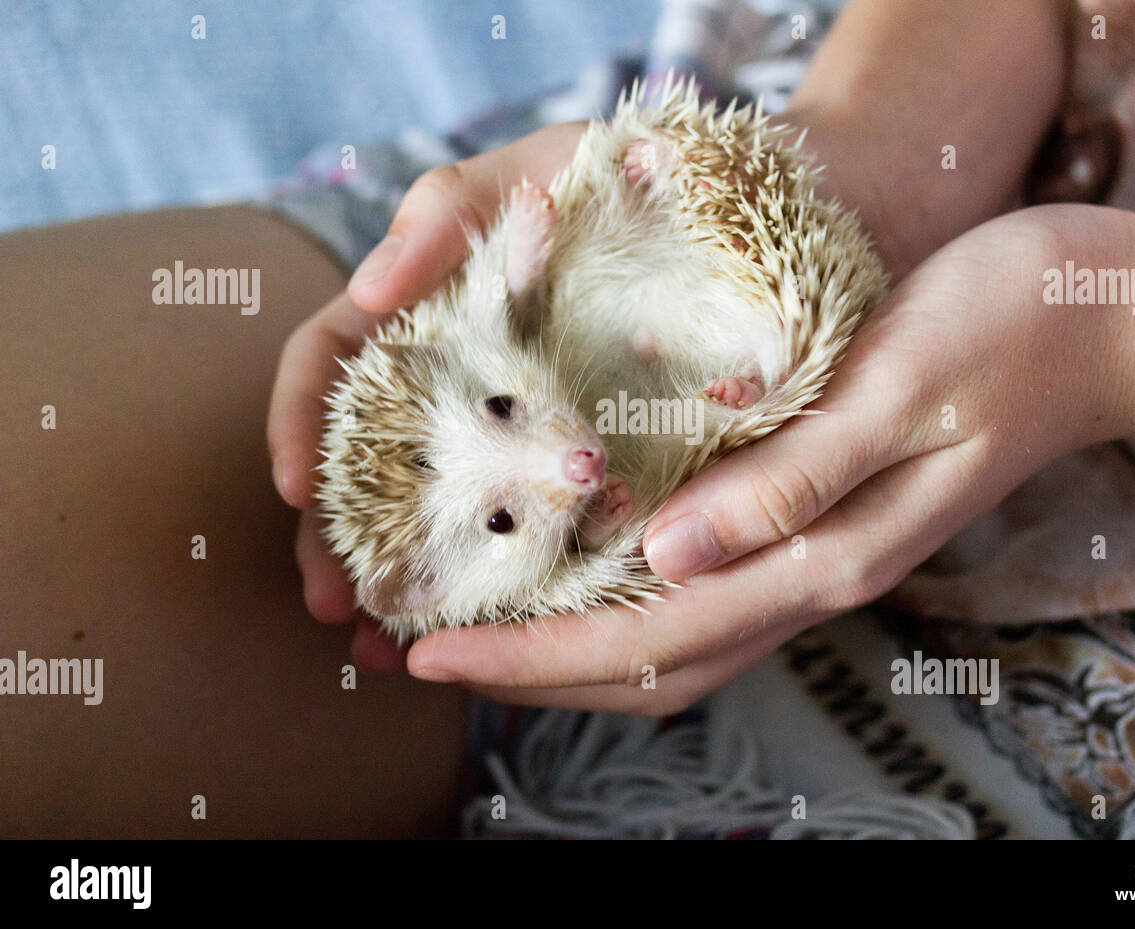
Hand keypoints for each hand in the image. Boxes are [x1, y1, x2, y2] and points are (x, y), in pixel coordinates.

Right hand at [266, 121, 587, 667]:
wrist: (730, 214)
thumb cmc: (615, 181)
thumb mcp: (529, 176)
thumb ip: (448, 213)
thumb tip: (369, 289)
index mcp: (420, 309)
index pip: (330, 366)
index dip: (299, 424)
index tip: (293, 487)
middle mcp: (452, 379)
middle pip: (364, 464)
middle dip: (336, 537)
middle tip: (331, 604)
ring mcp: (507, 429)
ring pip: (433, 513)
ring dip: (398, 580)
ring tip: (382, 646)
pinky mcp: (568, 468)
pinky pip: (519, 530)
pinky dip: (489, 582)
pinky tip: (475, 633)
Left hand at [406, 204, 1134, 712]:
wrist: (1104, 325)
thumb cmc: (1006, 332)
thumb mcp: (896, 389)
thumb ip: (788, 483)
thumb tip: (666, 554)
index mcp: (823, 554)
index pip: (650, 639)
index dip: (534, 656)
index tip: (432, 648)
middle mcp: (812, 574)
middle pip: (650, 662)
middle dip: (531, 670)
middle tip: (421, 647)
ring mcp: (819, 554)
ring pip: (674, 639)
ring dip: (571, 646)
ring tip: (477, 621)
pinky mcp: (821, 518)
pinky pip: (707, 590)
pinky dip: (627, 598)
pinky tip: (580, 565)